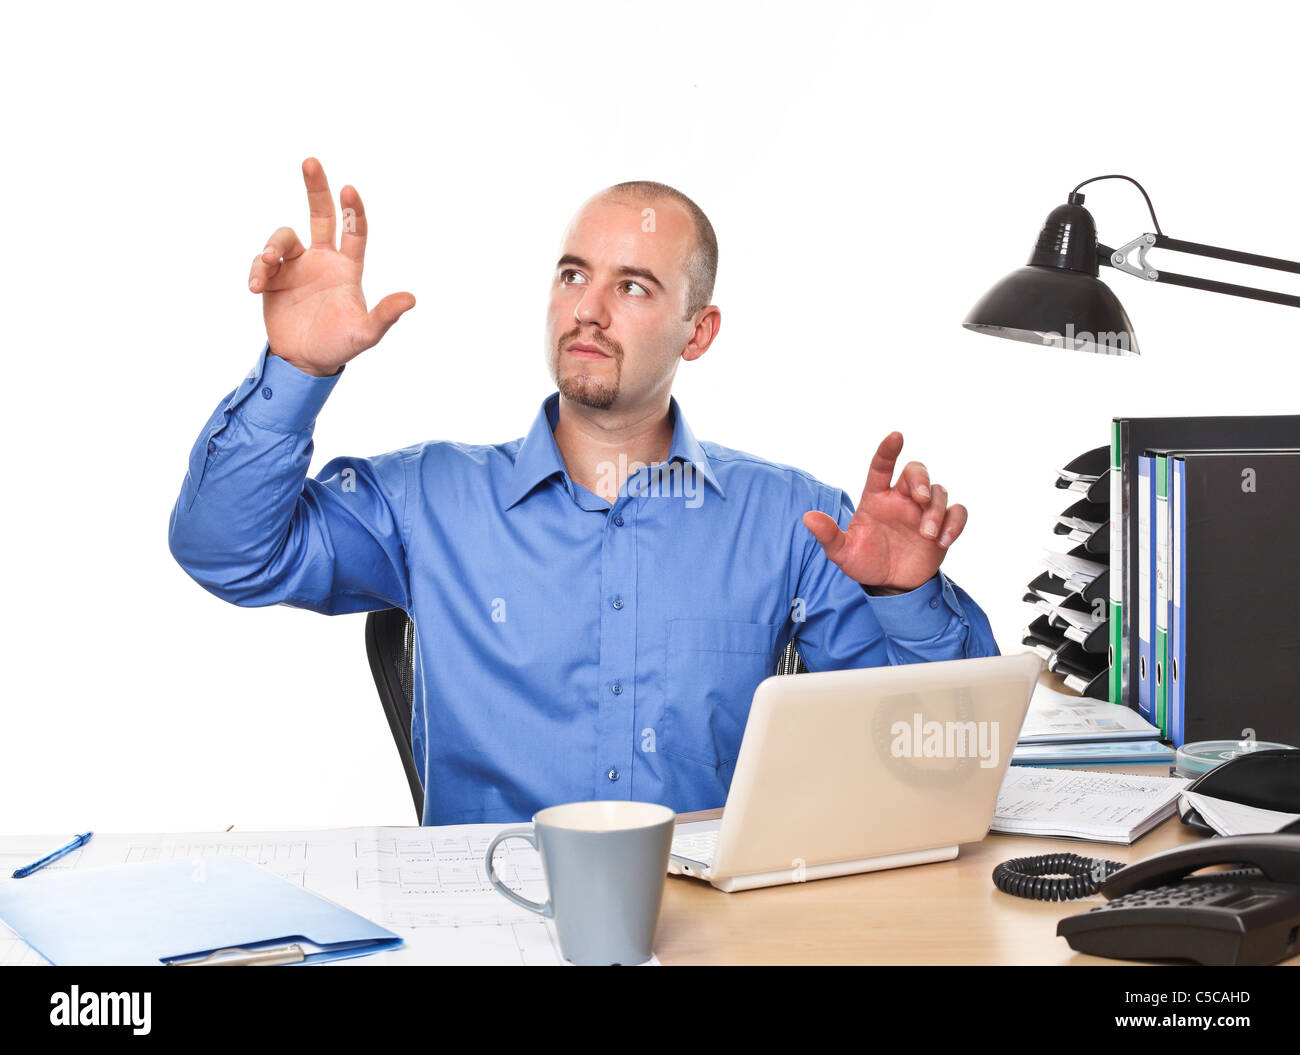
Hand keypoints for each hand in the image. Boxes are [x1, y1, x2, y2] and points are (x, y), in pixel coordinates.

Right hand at [248, 157, 414, 376]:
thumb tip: (411, 299)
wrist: (304, 361)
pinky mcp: (273, 278)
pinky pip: (262, 263)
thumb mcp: (365, 334)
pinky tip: (256, 286)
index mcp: (347, 268)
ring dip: (274, 245)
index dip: (352, 211)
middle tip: (311, 162)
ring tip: (268, 262)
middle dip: (317, 188)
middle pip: (321, 215)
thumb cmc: (339, 346)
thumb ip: (385, 316)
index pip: (353, 232)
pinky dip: (257, 269)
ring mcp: (296, 267)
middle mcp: (322, 260)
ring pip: (284, 238)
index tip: (349, 189)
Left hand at [802, 432, 967, 592]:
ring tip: (926, 535)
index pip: (881, 466)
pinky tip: (942, 541)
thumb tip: (807, 518)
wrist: (890, 585)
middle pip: (916, 471)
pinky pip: (957, 512)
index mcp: (876, 498)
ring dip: (936, 510)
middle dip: (920, 480)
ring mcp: (923, 511)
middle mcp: (901, 499)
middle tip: (918, 499)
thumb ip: (828, 536)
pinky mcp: (942, 526)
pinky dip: (954, 523)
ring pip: (938, 492)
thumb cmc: (865, 561)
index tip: (896, 436)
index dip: (888, 450)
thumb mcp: (843, 553)